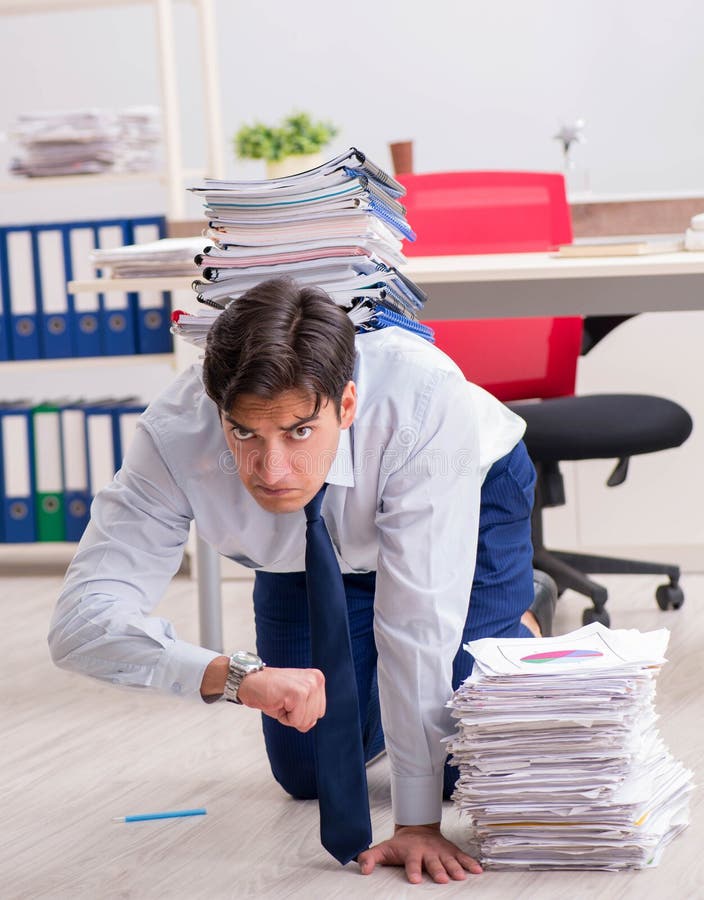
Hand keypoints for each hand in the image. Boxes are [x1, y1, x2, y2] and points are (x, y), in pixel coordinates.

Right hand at [237, 666, 325, 732]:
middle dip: (296, 716)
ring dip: (289, 717)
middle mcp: (316, 680)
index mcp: (317, 679)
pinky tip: (277, 702)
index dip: (301, 713)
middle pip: (314, 718)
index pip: (319, 712)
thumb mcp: (295, 701)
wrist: (249, 682)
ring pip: (306, 721)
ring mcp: (308, 685)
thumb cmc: (270, 692)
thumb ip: (309, 710)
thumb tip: (312, 723)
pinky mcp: (298, 693)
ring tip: (280, 701)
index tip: (288, 700)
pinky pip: (296, 721)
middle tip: (283, 701)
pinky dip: (283, 718)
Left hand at [357, 823, 481, 884]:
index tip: (414, 879)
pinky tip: (478, 870)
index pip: (412, 862)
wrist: (418, 827)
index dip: (413, 870)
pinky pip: (462, 857)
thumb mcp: (384, 849)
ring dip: (456, 868)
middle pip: (433, 862)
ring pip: (449, 860)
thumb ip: (371, 858)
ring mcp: (441, 851)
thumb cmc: (401, 844)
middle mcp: (428, 851)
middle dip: (438, 870)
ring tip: (461, 876)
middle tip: (443, 879)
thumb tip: (362, 869)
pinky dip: (470, 863)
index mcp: (412, 852)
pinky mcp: (451, 851)